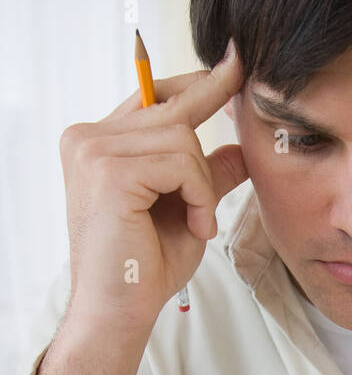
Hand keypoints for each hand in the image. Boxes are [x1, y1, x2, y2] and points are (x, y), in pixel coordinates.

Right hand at [59, 41, 247, 333]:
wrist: (118, 311)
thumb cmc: (145, 268)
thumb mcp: (187, 210)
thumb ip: (207, 174)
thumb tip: (239, 146)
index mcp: (98, 141)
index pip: (153, 94)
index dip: (197, 83)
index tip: (235, 62)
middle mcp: (88, 136)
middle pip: (173, 112)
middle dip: (204, 161)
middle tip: (206, 207)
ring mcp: (94, 149)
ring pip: (182, 137)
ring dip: (203, 188)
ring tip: (195, 224)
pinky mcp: (108, 169)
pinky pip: (182, 162)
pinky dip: (199, 197)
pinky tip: (193, 226)